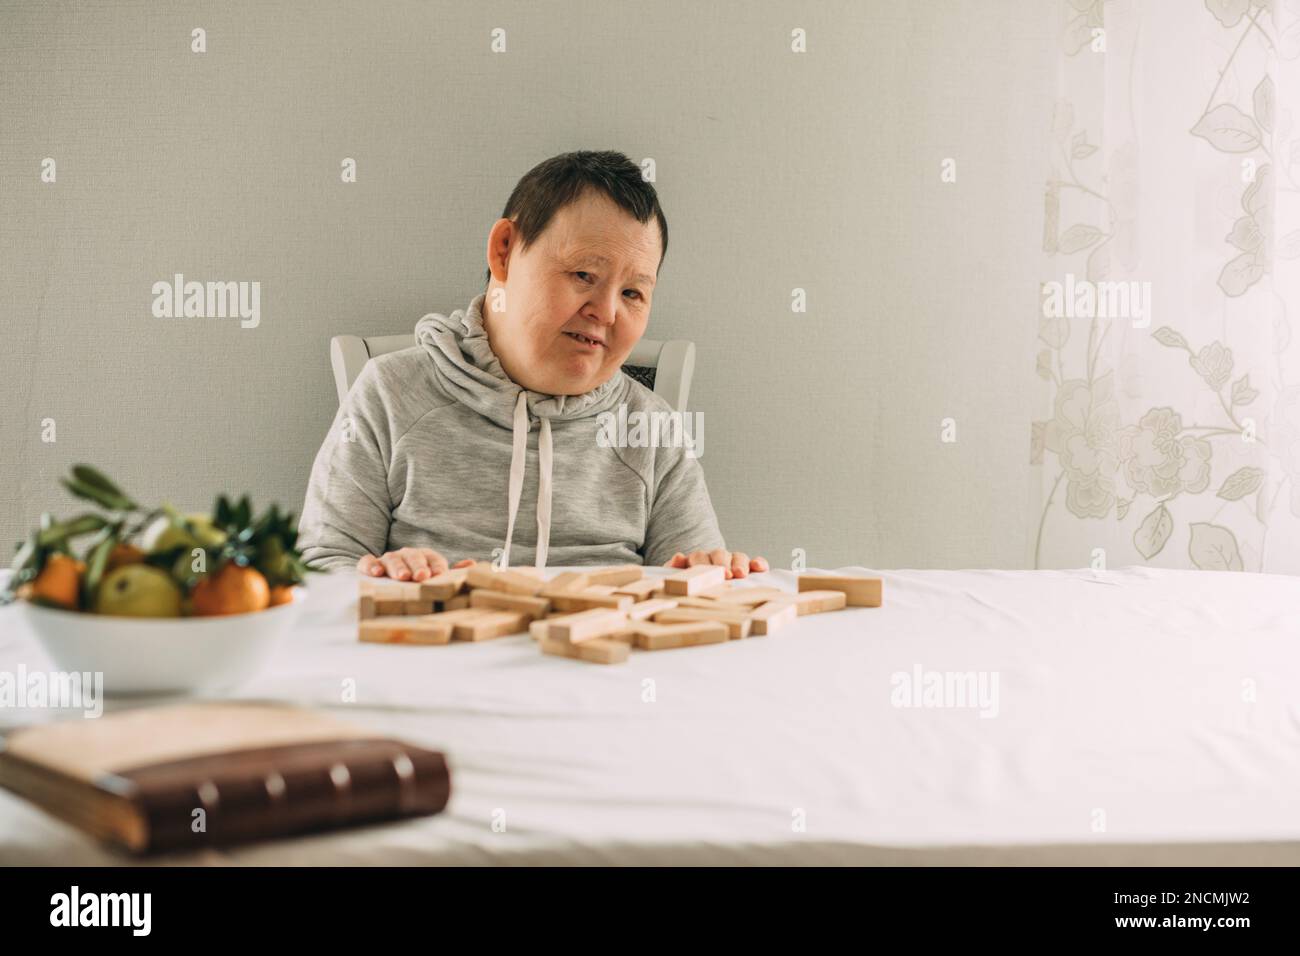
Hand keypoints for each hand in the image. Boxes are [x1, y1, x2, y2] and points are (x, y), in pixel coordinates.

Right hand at [357, 548, 474, 581]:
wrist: (384, 585)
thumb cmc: (415, 583)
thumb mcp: (433, 580)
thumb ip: (452, 573)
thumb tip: (471, 564)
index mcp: (424, 558)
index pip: (433, 558)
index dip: (437, 565)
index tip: (440, 574)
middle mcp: (406, 556)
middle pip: (413, 557)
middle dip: (418, 566)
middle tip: (422, 577)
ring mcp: (388, 560)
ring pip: (392, 559)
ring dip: (397, 567)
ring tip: (402, 577)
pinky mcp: (369, 566)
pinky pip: (368, 562)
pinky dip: (371, 566)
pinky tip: (376, 573)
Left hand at [663, 548, 769, 579]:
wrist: (702, 590)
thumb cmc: (690, 587)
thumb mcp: (678, 579)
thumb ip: (675, 569)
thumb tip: (677, 557)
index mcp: (697, 560)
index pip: (699, 557)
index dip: (704, 563)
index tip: (706, 571)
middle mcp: (716, 558)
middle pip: (720, 554)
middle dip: (723, 564)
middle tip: (727, 574)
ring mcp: (732, 562)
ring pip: (738, 557)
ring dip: (740, 564)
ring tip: (741, 574)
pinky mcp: (748, 568)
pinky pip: (754, 562)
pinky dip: (758, 563)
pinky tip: (759, 567)